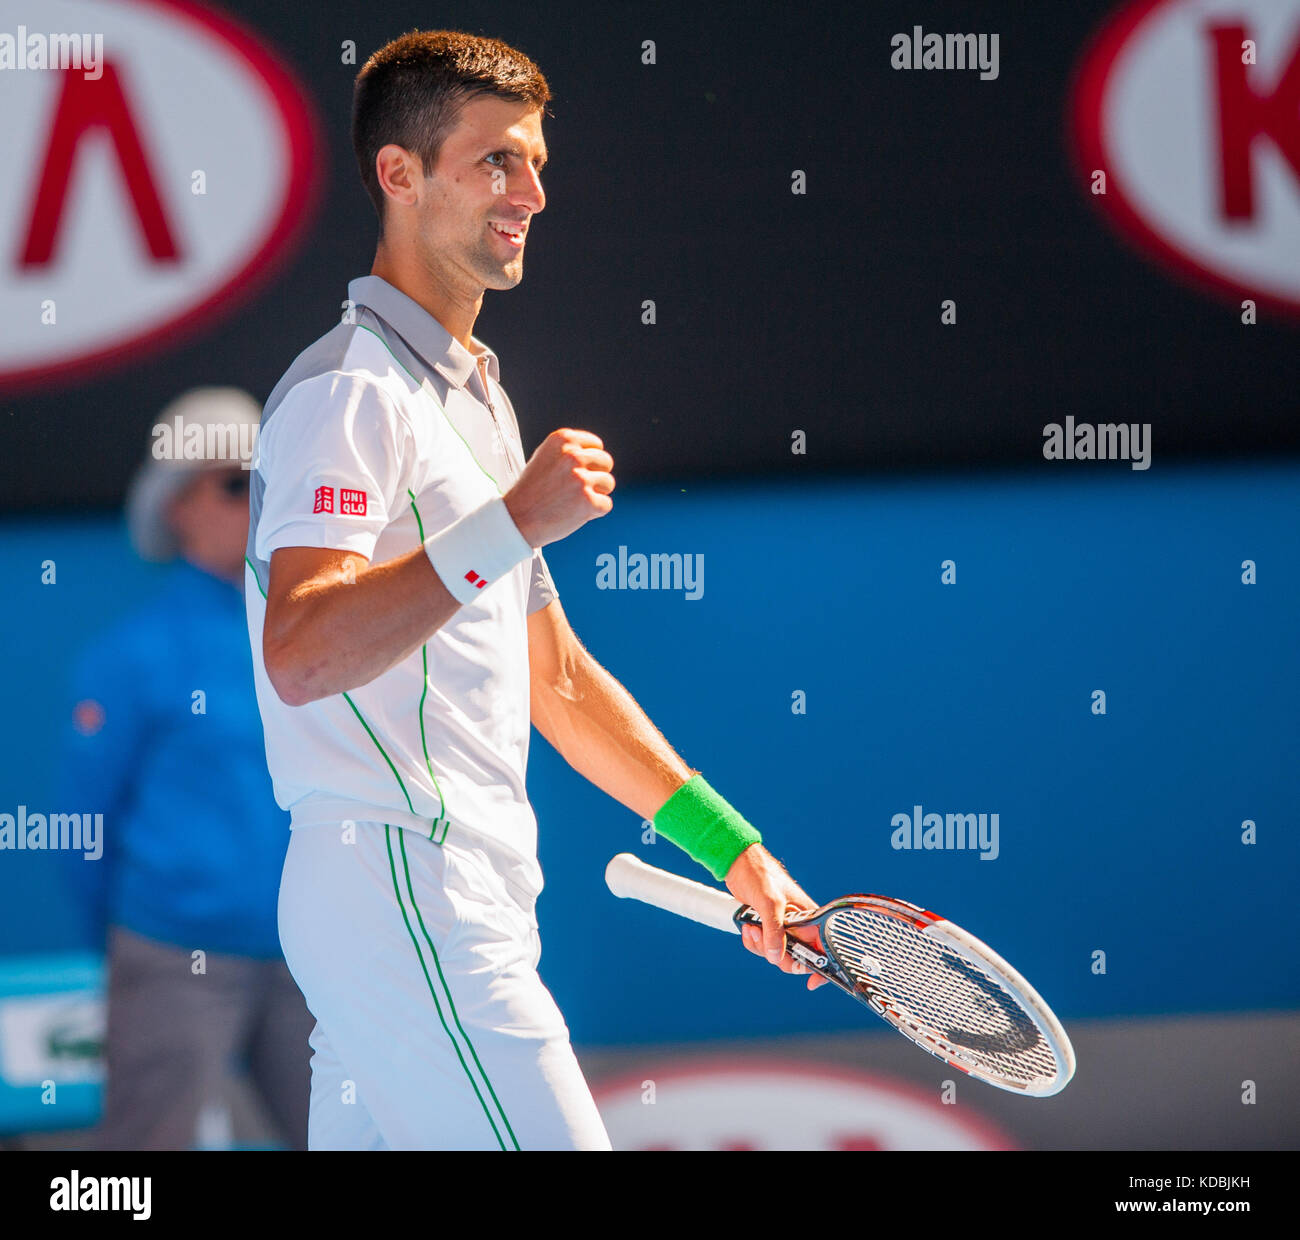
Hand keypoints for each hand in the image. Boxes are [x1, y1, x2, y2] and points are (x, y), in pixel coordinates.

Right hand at [504, 429, 613, 547]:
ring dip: (596, 494)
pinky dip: (594, 512)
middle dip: (596, 476)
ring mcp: (581, 478)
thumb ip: (568, 451)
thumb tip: (595, 452)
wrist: (517, 518)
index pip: (596, 445)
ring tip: (573, 500)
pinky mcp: (588, 501)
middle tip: (576, 489)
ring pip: (609, 483)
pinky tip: (574, 512)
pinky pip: (606, 504)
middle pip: (606, 462)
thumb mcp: (544, 457)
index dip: (589, 462)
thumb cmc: (530, 491)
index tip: (576, 473)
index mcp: (562, 440)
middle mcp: (573, 456)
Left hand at [724, 843, 828, 990]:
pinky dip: (753, 941)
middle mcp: (798, 925)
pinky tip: (747, 926)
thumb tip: (776, 957)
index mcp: (809, 917)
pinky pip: (762, 946)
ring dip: (761, 946)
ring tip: (752, 928)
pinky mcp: (766, 927)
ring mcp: (781, 927)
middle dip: (780, 956)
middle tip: (766, 945)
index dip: (823, 967)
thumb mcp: (770, 902)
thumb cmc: (761, 874)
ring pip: (776, 954)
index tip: (813, 981)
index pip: (824, 947)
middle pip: (797, 957)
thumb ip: (774, 930)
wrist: (737, 863)